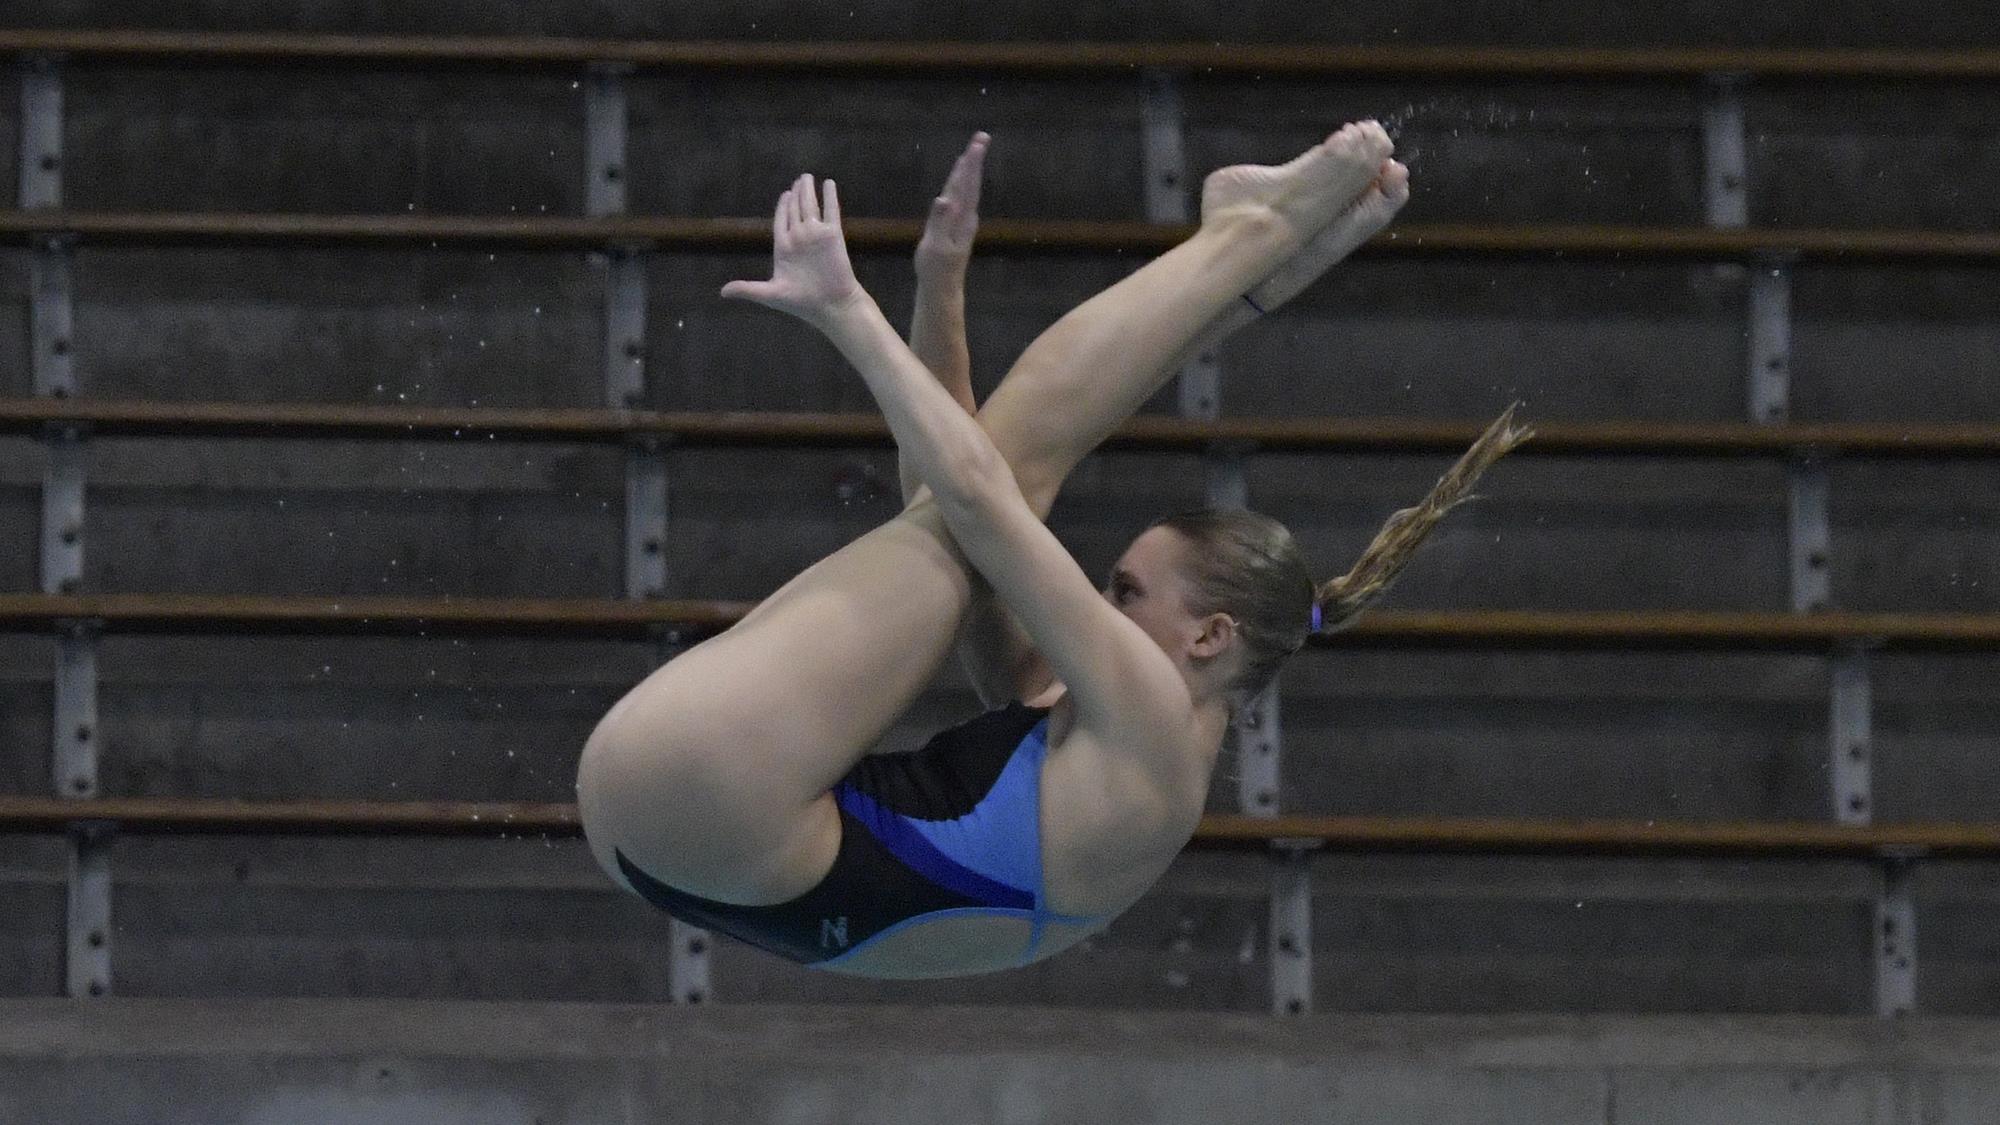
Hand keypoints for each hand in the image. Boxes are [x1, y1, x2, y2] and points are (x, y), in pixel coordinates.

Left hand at [720, 173, 863, 323]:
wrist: (830, 306)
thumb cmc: (801, 302)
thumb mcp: (770, 295)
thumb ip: (747, 289)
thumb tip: (722, 292)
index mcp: (783, 247)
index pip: (781, 220)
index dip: (783, 206)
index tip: (785, 193)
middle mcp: (799, 237)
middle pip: (795, 209)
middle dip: (797, 193)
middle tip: (800, 179)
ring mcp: (816, 234)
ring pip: (810, 206)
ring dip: (808, 191)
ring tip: (807, 178)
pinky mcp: (833, 235)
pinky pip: (831, 211)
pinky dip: (830, 197)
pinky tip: (828, 184)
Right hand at [914, 131, 987, 274]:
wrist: (943, 287)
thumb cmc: (937, 268)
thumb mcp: (936, 245)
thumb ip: (939, 221)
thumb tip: (944, 198)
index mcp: (961, 217)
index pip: (967, 185)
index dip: (971, 164)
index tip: (977, 144)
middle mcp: (965, 216)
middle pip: (970, 182)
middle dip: (974, 160)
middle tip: (981, 137)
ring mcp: (963, 221)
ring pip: (967, 189)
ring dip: (969, 169)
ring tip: (972, 151)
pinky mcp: (957, 225)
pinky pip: (962, 197)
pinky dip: (962, 183)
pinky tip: (961, 178)